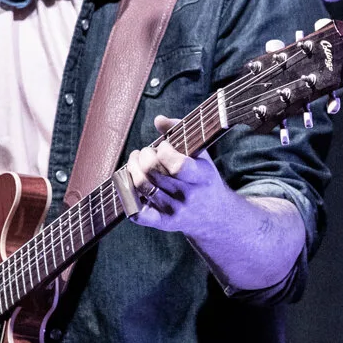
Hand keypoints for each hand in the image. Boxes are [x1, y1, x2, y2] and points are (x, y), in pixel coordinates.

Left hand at [124, 115, 234, 235]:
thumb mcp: (201, 155)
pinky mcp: (163, 223)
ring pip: (142, 187)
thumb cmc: (203, 177)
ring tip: (136, 161)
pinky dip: (128, 197)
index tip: (163, 145)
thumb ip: (180, 132)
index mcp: (201, 177)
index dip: (163, 150)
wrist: (214, 215)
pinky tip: (131, 183)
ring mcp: (175, 211)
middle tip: (146, 152)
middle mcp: (188, 196)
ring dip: (132, 168)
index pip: (176, 164)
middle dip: (144, 155)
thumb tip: (158, 119)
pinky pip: (138, 213)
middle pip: (153, 172)